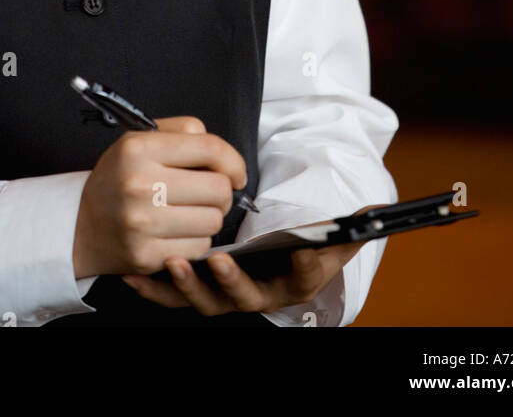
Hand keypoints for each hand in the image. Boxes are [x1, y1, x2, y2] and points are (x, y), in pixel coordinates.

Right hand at [72, 117, 247, 279]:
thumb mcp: (140, 140)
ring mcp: (141, 223)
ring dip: (209, 218)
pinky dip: (195, 241)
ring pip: (213, 221)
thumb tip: (226, 158)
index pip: (209, 148)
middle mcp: (139, 184)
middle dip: (222, 193)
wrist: (80, 224)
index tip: (236, 172)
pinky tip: (176, 232)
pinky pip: (198, 248)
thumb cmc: (119, 179)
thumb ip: (183, 133)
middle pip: (218, 189)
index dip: (233, 161)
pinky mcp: (146, 255)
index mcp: (139, 148)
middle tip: (208, 195)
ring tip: (189, 213)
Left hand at [120, 203, 389, 314]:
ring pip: (203, 301)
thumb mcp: (332, 236)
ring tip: (174, 261)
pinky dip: (153, 286)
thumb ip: (351, 225)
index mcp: (293, 284)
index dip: (298, 267)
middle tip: (216, 259)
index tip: (293, 250)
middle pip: (241, 298)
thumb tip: (377, 211)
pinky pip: (172, 295)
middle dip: (227, 282)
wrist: (280, 256)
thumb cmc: (304, 243)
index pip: (298, 280)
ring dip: (186, 285)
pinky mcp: (197, 289)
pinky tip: (134, 273)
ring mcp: (225, 296)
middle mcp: (257, 295)